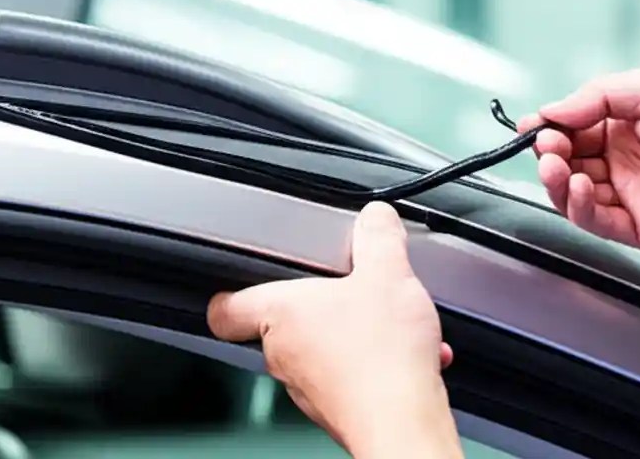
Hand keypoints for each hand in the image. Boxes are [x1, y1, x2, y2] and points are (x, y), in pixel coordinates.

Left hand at [207, 203, 461, 458]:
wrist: (403, 421)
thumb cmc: (382, 355)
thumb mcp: (388, 274)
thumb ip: (378, 238)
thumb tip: (375, 217)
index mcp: (281, 315)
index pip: (226, 309)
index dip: (229, 296)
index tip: (235, 287)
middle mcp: (285, 355)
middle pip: (284, 326)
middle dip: (322, 309)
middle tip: (353, 294)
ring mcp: (309, 388)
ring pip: (322, 353)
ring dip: (355, 338)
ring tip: (392, 326)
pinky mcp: (339, 411)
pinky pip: (351, 378)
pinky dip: (378, 365)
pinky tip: (413, 356)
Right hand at [521, 63, 639, 254]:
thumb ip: (597, 96)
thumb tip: (551, 109)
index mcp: (626, 125)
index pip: (572, 129)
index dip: (550, 128)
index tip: (534, 126)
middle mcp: (625, 161)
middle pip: (568, 163)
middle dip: (549, 154)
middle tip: (547, 146)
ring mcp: (632, 196)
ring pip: (575, 195)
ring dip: (556, 181)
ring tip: (556, 165)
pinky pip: (598, 222)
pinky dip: (578, 207)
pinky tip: (576, 187)